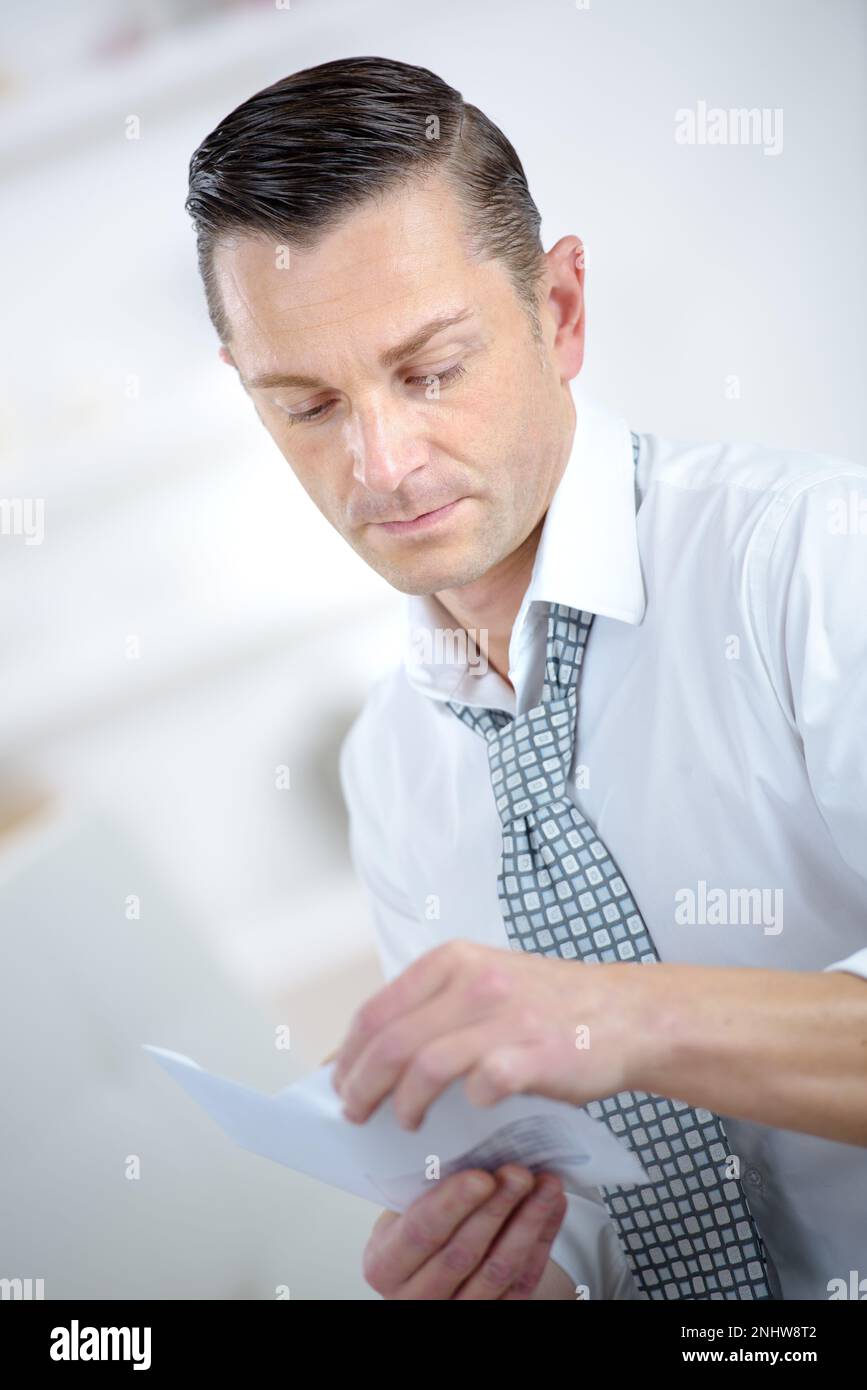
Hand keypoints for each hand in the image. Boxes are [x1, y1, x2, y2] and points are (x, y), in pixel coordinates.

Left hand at [332, 939, 645, 1128]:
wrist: (626, 1013)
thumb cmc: (549, 1004)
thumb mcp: (483, 982)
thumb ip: (431, 1007)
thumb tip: (364, 1051)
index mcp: (453, 961)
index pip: (376, 1010)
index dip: (348, 1054)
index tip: (337, 1082)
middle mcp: (474, 982)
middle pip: (391, 1041)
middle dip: (361, 1086)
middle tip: (354, 1113)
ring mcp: (504, 1016)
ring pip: (424, 1066)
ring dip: (402, 1104)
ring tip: (403, 1123)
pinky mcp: (534, 1053)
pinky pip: (482, 1084)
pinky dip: (467, 1104)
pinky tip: (467, 1114)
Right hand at [362, 1164, 567, 1298]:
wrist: (428, 1262)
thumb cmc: (415, 1225)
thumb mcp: (402, 1208)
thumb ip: (424, 1188)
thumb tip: (467, 1146)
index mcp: (385, 1263)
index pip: (420, 1232)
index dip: (452, 1204)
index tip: (482, 1176)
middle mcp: (416, 1295)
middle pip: (463, 1253)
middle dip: (496, 1208)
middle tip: (520, 1172)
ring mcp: (456, 1309)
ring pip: (498, 1270)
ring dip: (527, 1222)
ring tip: (545, 1185)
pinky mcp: (493, 1313)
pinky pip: (522, 1281)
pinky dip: (541, 1239)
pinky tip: (552, 1206)